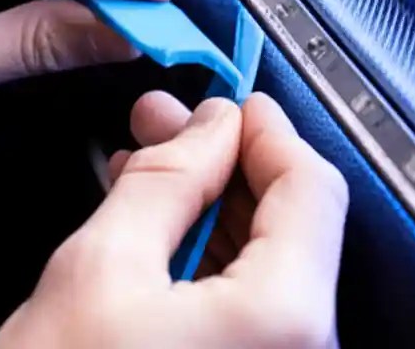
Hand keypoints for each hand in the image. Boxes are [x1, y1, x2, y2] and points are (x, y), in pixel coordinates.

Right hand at [0, 92, 348, 348]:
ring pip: (267, 263)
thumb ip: (167, 182)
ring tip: (145, 170)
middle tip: (167, 125)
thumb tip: (206, 127)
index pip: (312, 187)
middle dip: (228, 163)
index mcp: (284, 317)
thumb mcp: (101, 269)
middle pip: (294, 224)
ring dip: (211, 207)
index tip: (229, 98)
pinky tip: (154, 232)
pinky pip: (246, 305)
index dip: (267, 128)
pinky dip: (206, 259)